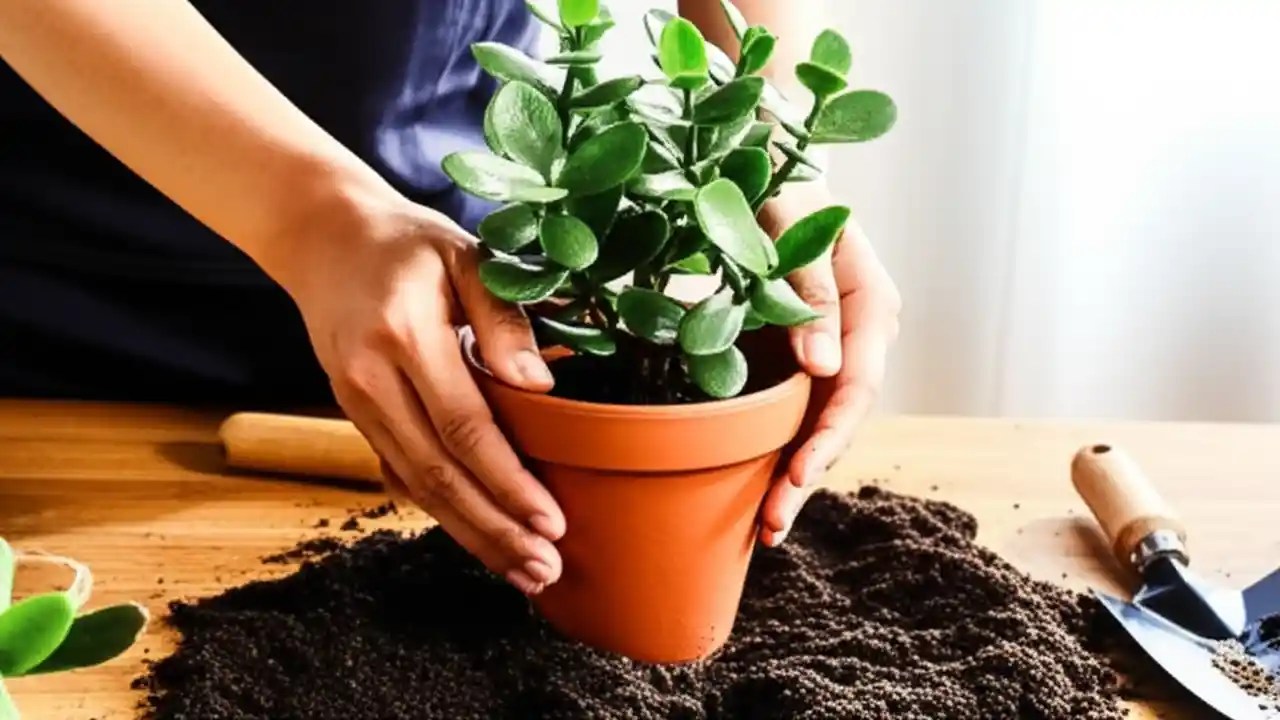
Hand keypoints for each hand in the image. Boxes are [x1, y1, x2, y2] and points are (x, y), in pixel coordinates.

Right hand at [274, 190, 565, 594]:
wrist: (323, 237)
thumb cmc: (407, 243)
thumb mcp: (464, 255)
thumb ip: (504, 317)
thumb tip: (540, 387)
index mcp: (403, 335)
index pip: (463, 427)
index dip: (508, 481)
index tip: (550, 520)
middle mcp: (370, 379)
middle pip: (438, 474)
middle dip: (494, 528)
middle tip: (543, 568)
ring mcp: (355, 402)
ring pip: (416, 485)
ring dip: (471, 533)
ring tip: (521, 568)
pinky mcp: (354, 415)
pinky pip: (400, 474)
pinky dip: (442, 511)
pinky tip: (479, 536)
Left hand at [755, 184, 901, 545]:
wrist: (765, 165)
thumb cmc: (782, 189)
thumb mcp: (794, 229)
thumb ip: (813, 294)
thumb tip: (824, 368)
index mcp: (873, 308)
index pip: (859, 385)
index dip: (829, 435)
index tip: (796, 473)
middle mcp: (859, 338)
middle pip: (839, 418)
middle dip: (807, 474)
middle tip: (771, 526)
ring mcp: (829, 350)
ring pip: (815, 423)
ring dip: (791, 474)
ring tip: (763, 527)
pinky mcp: (797, 355)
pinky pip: (791, 408)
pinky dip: (773, 447)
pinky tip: (751, 487)